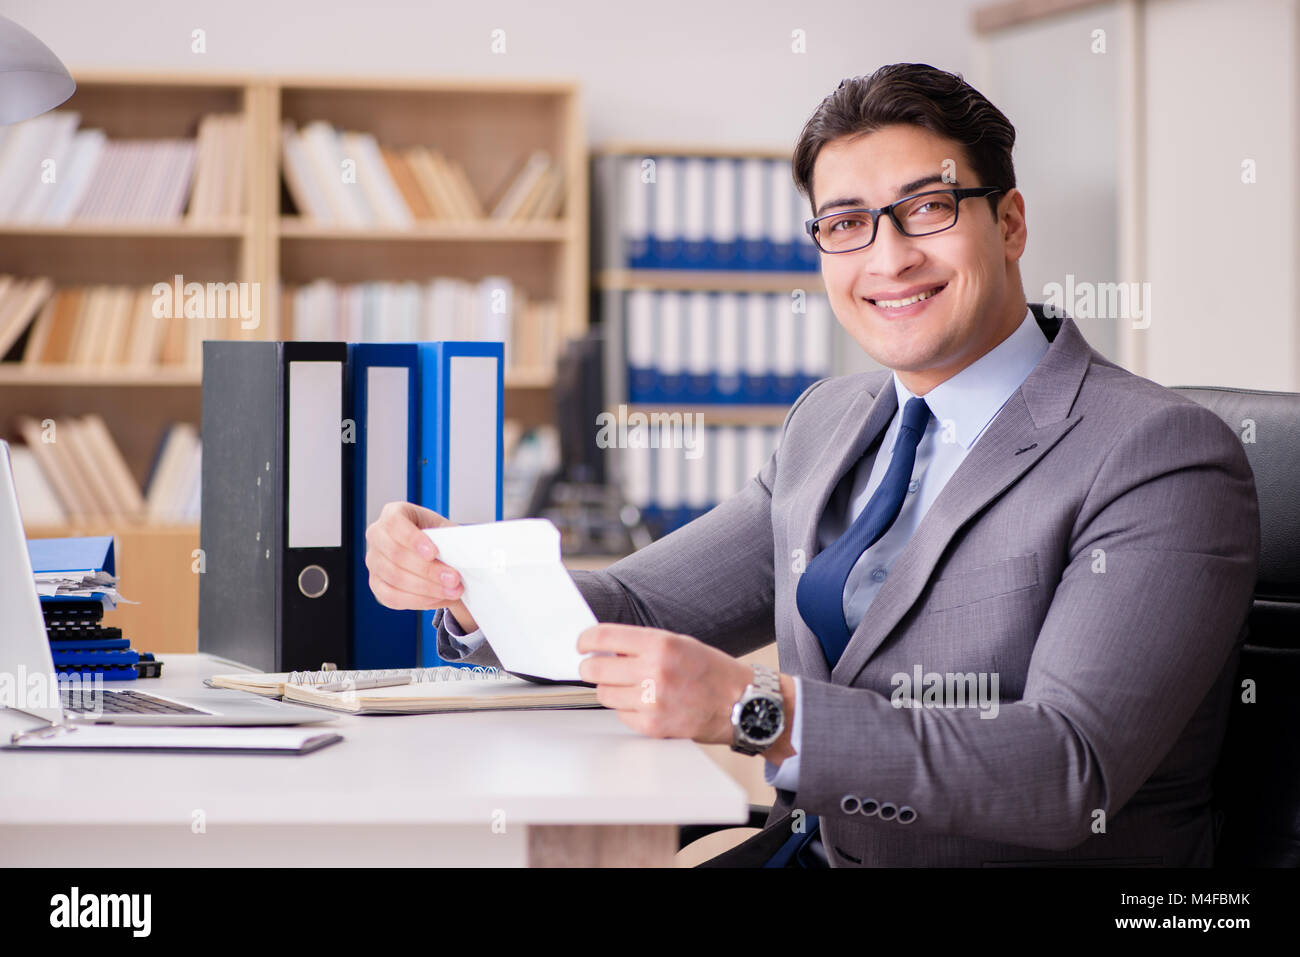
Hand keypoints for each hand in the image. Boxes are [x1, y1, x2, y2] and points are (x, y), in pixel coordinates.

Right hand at [364, 501, 476, 631]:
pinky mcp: (376, 584)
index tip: (434, 552)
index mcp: (393, 514)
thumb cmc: (439, 538)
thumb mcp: (447, 531)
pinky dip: (418, 600)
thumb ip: (452, 538)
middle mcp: (377, 536)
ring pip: (395, 578)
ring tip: (452, 591)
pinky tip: (437, 598)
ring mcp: (374, 561)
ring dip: (427, 588)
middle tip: (454, 579)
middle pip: (396, 554)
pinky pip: (392, 597)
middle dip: (428, 570)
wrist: (435, 553)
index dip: (413, 539)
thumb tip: (464, 552)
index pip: (395, 523)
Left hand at [576, 624, 756, 744]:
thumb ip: (642, 644)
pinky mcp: (653, 726)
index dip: (586, 640)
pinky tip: (647, 703)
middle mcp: (654, 671)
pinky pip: (621, 715)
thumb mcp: (680, 643)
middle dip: (591, 668)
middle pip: (594, 669)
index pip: (603, 637)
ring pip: (604, 694)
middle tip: (597, 667)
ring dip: (611, 690)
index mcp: (660, 644)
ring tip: (631, 686)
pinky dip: (628, 710)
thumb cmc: (713, 672)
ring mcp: (652, 701)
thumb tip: (606, 647)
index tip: (582, 644)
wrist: (742, 704)